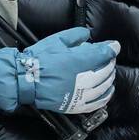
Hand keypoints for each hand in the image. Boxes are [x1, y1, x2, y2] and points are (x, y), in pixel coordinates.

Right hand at [0, 26, 119, 114]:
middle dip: (110, 62)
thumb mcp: (57, 40)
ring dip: (109, 78)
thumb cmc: (39, 60)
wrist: (24, 80)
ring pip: (104, 86)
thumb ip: (75, 35)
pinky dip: (106, 95)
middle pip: (106, 70)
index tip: (114, 46)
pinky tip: (107, 91)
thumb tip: (87, 34)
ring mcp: (80, 93)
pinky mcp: (76, 105)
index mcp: (79, 61)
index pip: (104, 54)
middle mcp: (83, 78)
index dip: (112, 48)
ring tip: (109, 72)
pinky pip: (97, 102)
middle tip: (108, 57)